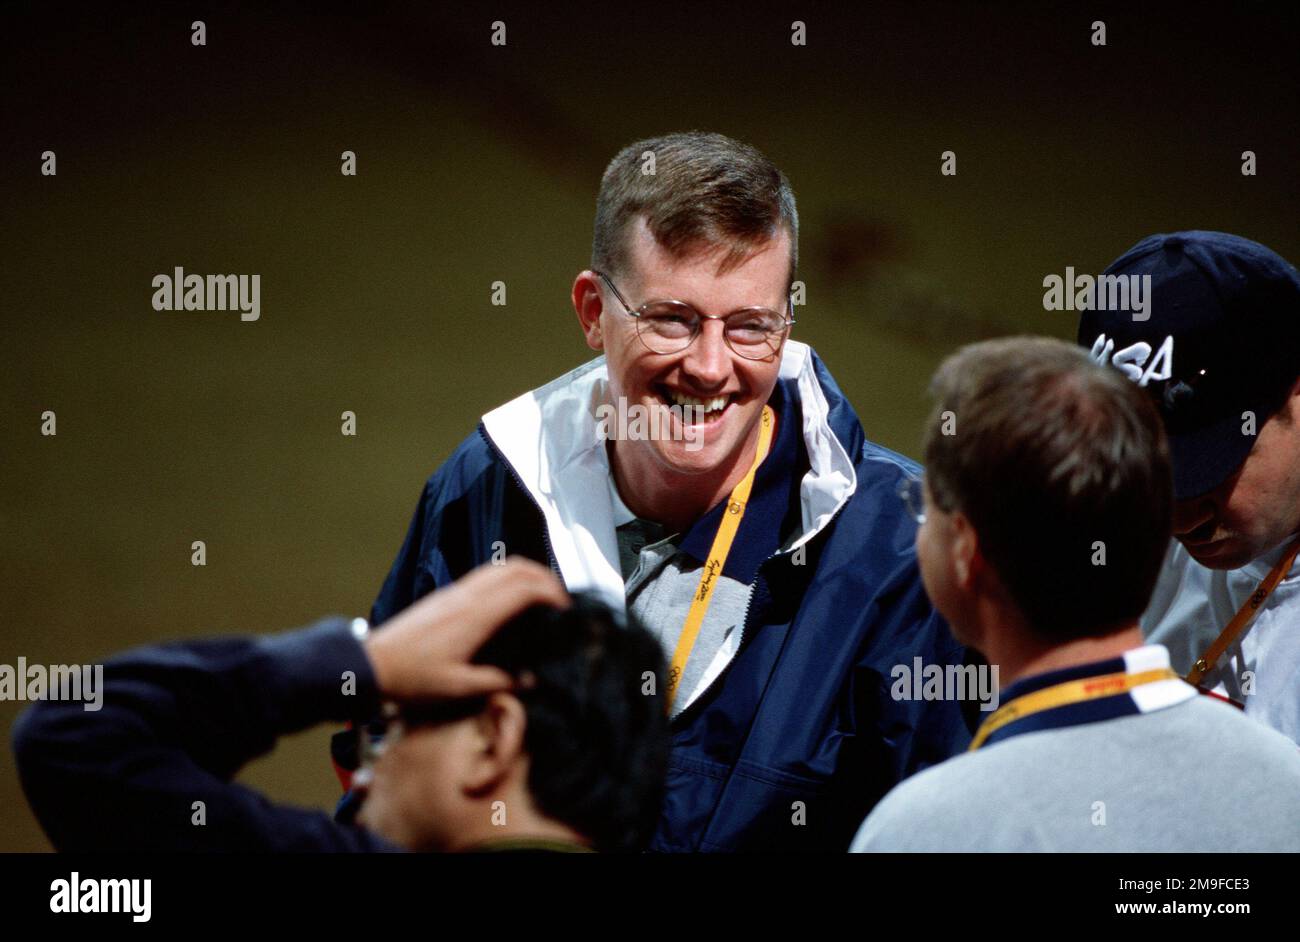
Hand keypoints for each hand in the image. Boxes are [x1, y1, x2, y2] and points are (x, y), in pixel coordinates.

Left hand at [364, 557, 568, 701]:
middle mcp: (467, 597)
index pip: (523, 589)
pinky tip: (508, 600)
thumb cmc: (410, 678)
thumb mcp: (458, 688)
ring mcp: (454, 592)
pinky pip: (483, 575)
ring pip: (499, 567)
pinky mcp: (445, 596)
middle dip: (544, 577)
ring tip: (540, 595)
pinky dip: (506, 578)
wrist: (370, 664)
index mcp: (475, 616)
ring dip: (525, 574)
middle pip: (515, 568)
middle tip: (560, 598)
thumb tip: (529, 680)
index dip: (551, 593)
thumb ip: (497, 682)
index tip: (566, 609)